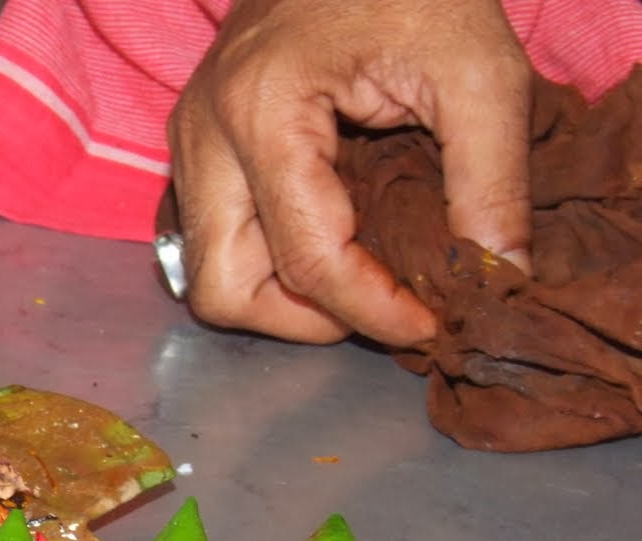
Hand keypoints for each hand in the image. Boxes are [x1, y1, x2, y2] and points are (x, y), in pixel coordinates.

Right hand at [166, 0, 532, 345]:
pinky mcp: (196, 145)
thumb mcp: (479, 70)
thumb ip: (491, 179)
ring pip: (207, 273)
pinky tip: (328, 233)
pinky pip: (214, 236)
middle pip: (221, 290)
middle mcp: (206, 136)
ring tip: (356, 272)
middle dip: (302, 318)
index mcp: (264, 113)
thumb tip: (498, 275)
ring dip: (280, 293)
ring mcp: (190, 143)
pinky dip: (266, 257)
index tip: (429, 322)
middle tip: (378, 301)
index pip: (306, 259)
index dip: (371, 310)